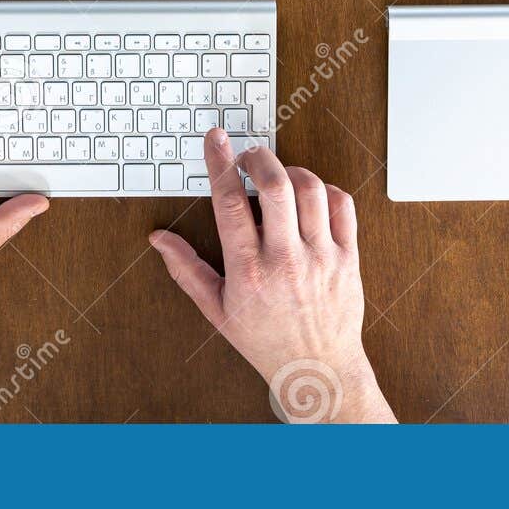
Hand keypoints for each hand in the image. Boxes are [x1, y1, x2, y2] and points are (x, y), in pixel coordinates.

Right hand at [149, 129, 395, 422]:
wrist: (318, 369)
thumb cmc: (266, 341)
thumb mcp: (217, 310)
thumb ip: (187, 270)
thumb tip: (159, 239)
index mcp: (249, 272)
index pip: (230, 203)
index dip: (220, 163)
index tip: (216, 139)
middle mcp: (286, 261)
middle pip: (276, 186)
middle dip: (259, 158)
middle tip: (250, 156)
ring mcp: (321, 257)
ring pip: (311, 190)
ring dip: (292, 171)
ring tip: (279, 176)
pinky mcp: (348, 257)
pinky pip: (343, 206)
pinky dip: (326, 189)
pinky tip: (310, 196)